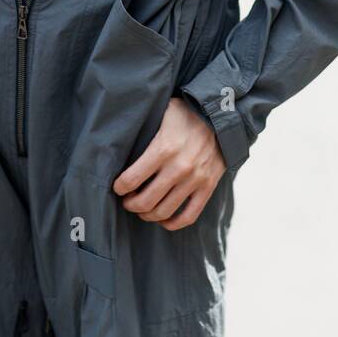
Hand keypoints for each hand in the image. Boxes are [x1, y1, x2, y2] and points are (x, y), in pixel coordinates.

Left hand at [111, 96, 225, 229]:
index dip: (119, 187)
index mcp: (163, 148)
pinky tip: (163, 219)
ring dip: (147, 215)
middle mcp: (179, 167)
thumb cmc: (185, 113)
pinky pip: (188, 216)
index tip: (117, 187)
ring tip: (142, 209)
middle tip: (127, 201)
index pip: (131, 179)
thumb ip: (145, 129)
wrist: (220, 116)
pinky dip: (172, 223)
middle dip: (130, 204)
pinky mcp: (208, 187)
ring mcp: (195, 180)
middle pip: (146, 201)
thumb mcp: (162, 112)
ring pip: (164, 212)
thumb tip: (121, 140)